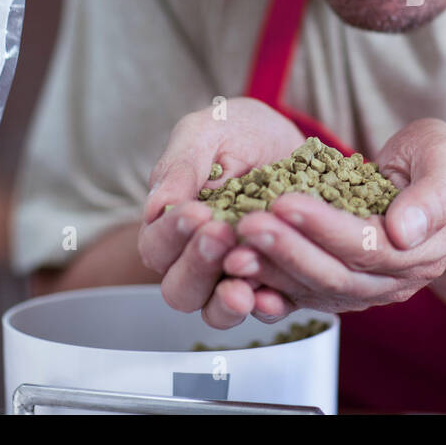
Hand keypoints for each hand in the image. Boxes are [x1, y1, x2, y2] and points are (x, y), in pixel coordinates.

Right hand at [137, 97, 303, 327]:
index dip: (171, 235)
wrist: (291, 138)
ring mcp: (235, 276)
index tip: (196, 213)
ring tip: (243, 280)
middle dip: (197, 265)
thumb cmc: (239, 133)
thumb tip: (153, 208)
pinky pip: (265, 311)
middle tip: (221, 234)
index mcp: (170, 227)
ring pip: (215, 311)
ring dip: (225, 301)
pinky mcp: (275, 282)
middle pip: (179, 289)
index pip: (156, 247)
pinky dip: (267, 308)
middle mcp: (198, 260)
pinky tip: (272, 296)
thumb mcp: (207, 133)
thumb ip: (179, 167)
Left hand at [219, 118, 445, 316]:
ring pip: (313, 288)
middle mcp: (393, 280)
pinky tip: (238, 270)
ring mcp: (365, 289)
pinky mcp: (339, 288)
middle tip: (246, 224)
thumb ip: (435, 193)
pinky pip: (301, 295)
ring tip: (234, 245)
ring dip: (271, 269)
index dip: (325, 227)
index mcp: (422, 250)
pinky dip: (269, 285)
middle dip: (287, 249)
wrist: (429, 181)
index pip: (369, 245)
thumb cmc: (436, 162)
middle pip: (335, 273)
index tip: (285, 202)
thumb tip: (404, 231)